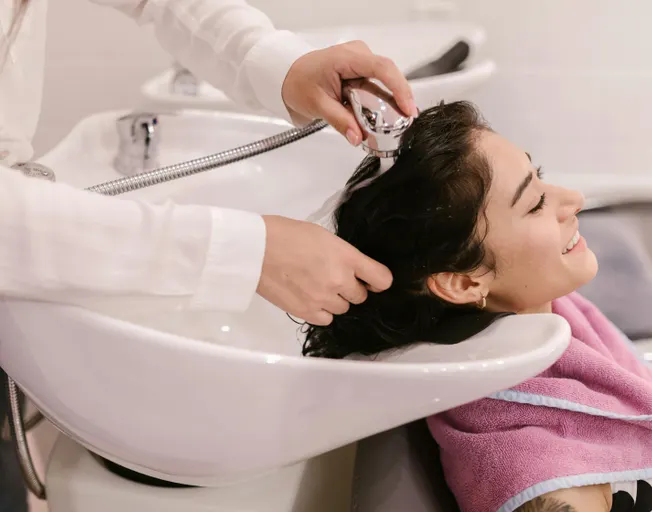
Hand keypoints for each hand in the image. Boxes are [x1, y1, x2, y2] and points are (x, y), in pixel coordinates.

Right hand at [257, 215, 392, 324]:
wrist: (256, 249)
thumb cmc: (287, 234)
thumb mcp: (324, 236)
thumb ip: (343, 255)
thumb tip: (351, 269)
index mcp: (346, 257)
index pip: (382, 278)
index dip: (379, 281)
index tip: (371, 280)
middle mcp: (340, 281)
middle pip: (361, 296)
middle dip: (351, 288)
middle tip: (332, 277)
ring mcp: (323, 299)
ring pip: (343, 309)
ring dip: (335, 300)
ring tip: (317, 286)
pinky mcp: (306, 312)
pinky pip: (326, 319)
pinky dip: (322, 311)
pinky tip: (310, 298)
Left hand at [281, 40, 417, 145]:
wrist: (287, 76)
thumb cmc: (299, 83)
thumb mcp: (317, 105)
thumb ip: (340, 121)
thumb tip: (358, 137)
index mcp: (347, 57)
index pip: (382, 68)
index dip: (399, 88)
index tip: (408, 109)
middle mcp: (358, 55)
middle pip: (388, 76)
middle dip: (399, 99)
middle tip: (407, 122)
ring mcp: (361, 62)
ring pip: (384, 83)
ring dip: (390, 103)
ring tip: (398, 123)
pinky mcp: (361, 72)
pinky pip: (377, 86)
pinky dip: (381, 102)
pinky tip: (385, 117)